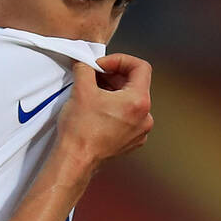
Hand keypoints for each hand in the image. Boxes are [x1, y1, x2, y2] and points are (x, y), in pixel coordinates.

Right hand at [56, 53, 152, 171]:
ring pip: (131, 101)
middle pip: (135, 84)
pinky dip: (116, 109)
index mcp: (139, 101)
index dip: (120, 60)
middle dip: (114, 76)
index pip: (140, 67)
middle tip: (94, 77)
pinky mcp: (131, 141)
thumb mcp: (81, 89)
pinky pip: (128, 117)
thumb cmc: (80, 131)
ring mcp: (140, 131)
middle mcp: (145, 117)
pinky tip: (99, 111)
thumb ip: (85, 68)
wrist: (75, 160)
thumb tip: (85, 63)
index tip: (103, 65)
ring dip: (114, 93)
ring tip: (94, 93)